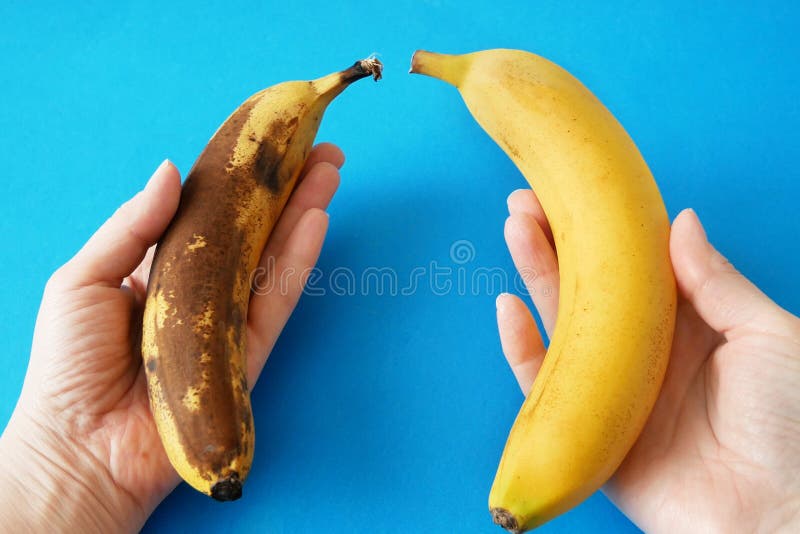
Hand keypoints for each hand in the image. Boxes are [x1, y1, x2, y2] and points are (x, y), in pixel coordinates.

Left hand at [0, 144, 343, 531]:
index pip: (208, 214)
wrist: (79, 448)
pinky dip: (298, 261)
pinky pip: (277, 300)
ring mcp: (228, 321)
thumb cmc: (68, 365)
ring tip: (329, 172)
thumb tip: (171, 169)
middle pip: (252, 230)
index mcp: (160, 269)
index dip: (239, 178)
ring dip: (303, 212)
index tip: (267, 142)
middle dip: (286, 188)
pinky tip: (315, 220)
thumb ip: (130, 226)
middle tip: (320, 148)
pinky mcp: (249, 354)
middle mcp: (201, 290)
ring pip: (273, 258)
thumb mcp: (82, 279)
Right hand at [496, 189, 799, 532]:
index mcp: (691, 327)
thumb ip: (718, 281)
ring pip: (561, 325)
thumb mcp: (771, 338)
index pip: (634, 267)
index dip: (604, 230)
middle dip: (558, 242)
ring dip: (536, 277)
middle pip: (590, 289)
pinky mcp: (589, 431)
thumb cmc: (794, 428)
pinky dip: (521, 349)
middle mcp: (645, 354)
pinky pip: (542, 387)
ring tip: (515, 230)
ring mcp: (613, 391)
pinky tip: (508, 310)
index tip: (577, 193)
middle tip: (527, 202)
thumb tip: (681, 221)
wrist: (780, 518)